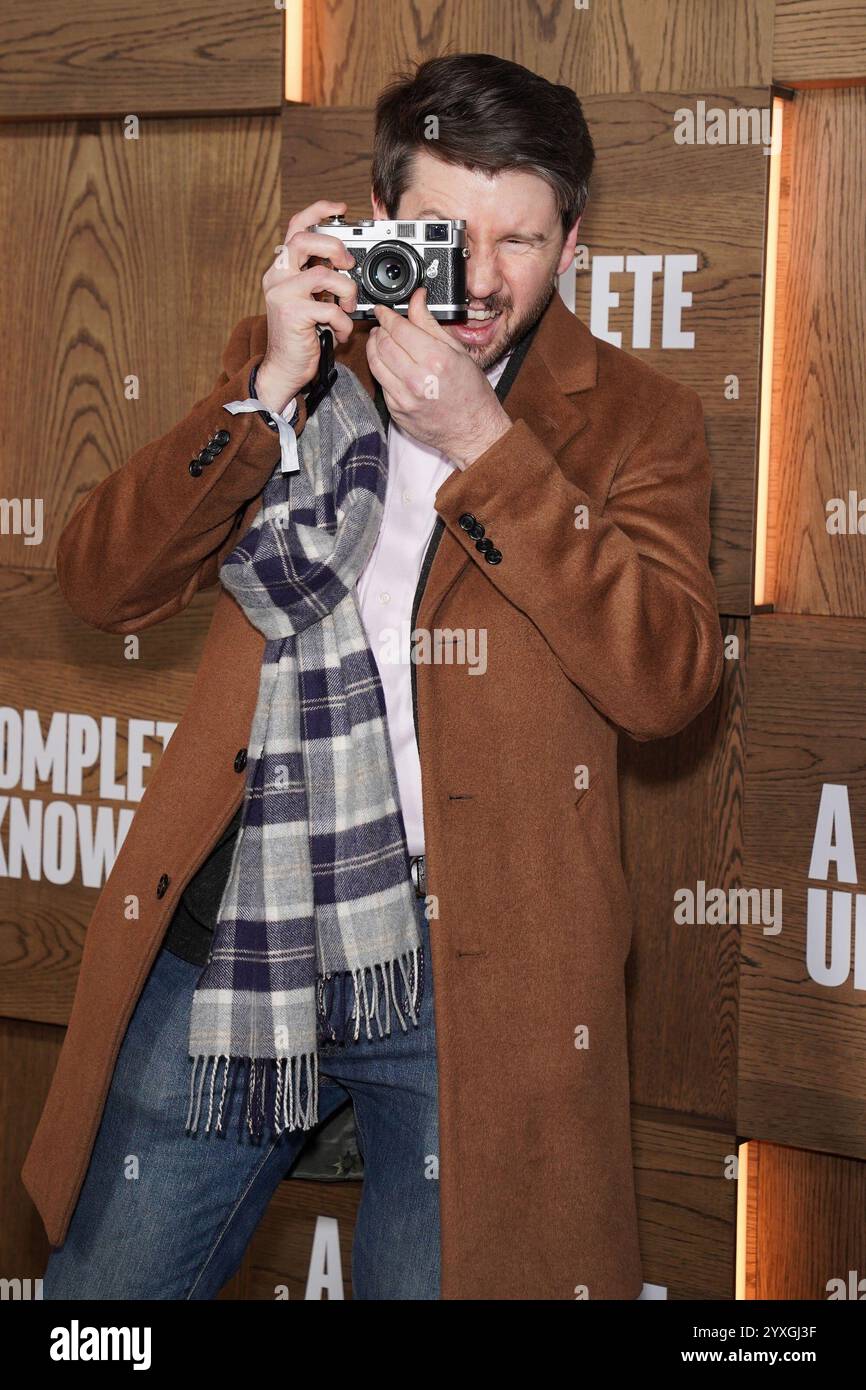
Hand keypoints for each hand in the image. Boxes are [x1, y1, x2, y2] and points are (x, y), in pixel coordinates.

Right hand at [255, 199, 358, 411]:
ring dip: (346, 291)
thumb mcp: (311, 300)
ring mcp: (282, 294)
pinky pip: (330, 309)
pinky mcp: (292, 314)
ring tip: (348, 308)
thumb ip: (321, 279)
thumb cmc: (301, 336)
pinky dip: (343, 323)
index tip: (340, 208)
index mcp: (282, 269)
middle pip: (304, 240)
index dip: (318, 212)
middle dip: (335, 248)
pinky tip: (340, 333)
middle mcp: (277, 277)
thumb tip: (348, 263)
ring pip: (324, 275)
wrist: (285, 369)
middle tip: (348, 265)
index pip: (296, 227)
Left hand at [365, 288, 512, 468]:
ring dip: (374, 347)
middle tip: (384, 325)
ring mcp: (404, 398)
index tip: (383, 310)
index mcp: (436, 361)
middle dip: (380, 329)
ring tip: (382, 341)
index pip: (399, 329)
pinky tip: (390, 364)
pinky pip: (380, 382)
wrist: (473, 432)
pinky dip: (381, 368)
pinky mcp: (396, 411)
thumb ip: (431, 324)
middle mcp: (417, 380)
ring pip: (375, 362)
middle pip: (383, 343)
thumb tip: (417, 299)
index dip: (387, 315)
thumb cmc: (471, 393)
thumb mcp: (457, 352)